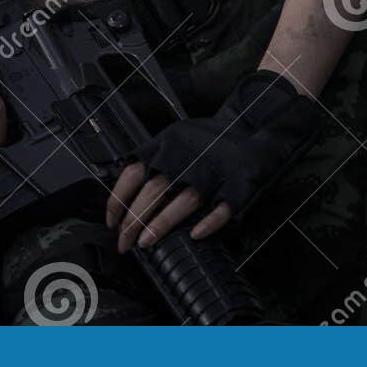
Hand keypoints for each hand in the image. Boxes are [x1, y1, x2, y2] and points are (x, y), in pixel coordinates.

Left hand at [106, 69, 327, 253]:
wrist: (254, 124)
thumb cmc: (210, 138)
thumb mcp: (175, 135)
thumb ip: (151, 155)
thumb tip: (122, 186)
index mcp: (169, 143)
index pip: (135, 172)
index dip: (119, 199)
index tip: (111, 221)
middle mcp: (188, 156)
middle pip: (154, 191)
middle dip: (133, 221)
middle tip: (124, 242)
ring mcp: (214, 171)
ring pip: (183, 201)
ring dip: (161, 225)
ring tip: (145, 242)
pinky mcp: (238, 185)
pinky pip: (222, 209)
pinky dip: (208, 224)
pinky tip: (195, 235)